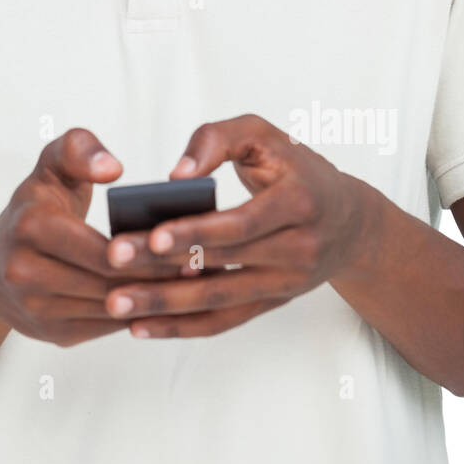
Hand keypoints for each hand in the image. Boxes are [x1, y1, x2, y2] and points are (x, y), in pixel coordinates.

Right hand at [0, 128, 182, 346]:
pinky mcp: (49, 333)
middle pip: (108, 282)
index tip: (185, 240)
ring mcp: (35, 308)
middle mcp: (24, 271)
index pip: (101, 247)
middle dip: (157, 275)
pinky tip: (165, 300)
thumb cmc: (36, 205)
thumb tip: (113, 168)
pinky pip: (103, 328)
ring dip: (153, 299)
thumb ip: (80, 149)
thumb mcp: (51, 165)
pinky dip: (136, 316)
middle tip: (200, 264)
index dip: (145, 248)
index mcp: (31, 225)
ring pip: (109, 309)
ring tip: (192, 283)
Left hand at [102, 114, 373, 337]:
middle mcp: (298, 249)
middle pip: (222, 264)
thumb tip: (177, 174)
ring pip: (219, 300)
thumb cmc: (297, 169)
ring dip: (165, 305)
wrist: (350, 222)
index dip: (196, 232)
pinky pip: (224, 321)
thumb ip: (217, 139)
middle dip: (163, 267)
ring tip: (117, 303)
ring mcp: (285, 283)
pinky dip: (182, 327)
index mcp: (297, 202)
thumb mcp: (265, 135)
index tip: (151, 237)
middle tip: (113, 263)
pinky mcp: (271, 303)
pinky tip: (141, 327)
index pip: (241, 224)